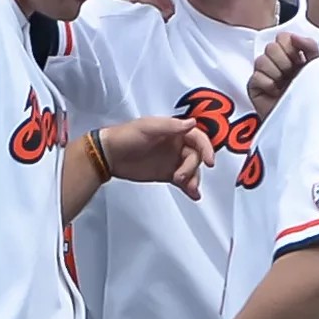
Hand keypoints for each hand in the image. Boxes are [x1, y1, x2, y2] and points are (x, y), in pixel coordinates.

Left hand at [96, 116, 213, 196]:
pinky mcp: (167, 174)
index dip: (206, 148)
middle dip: (192, 168)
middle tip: (180, 176)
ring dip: (193, 179)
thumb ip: (171, 126)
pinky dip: (190, 188)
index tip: (209, 161)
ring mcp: (172, 160)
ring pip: (192, 170)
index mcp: (174, 131)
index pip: (198, 138)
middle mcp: (176, 145)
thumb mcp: (148, 127)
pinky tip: (193, 194)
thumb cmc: (125, 136)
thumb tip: (191, 124)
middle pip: (196, 157)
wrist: (109, 155)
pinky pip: (183, 181)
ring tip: (187, 187)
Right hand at [249, 31, 318, 119]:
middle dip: (284, 62)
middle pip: (270, 47)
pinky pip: (256, 76)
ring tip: (282, 85)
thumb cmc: (311, 96)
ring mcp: (263, 74)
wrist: (304, 120)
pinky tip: (275, 92)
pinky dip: (268, 84)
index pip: (282, 37)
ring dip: (276, 74)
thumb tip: (294, 36)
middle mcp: (275, 63)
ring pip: (261, 60)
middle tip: (290, 75)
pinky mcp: (254, 86)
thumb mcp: (317, 66)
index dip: (290, 48)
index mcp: (290, 55)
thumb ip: (309, 46)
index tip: (298, 61)